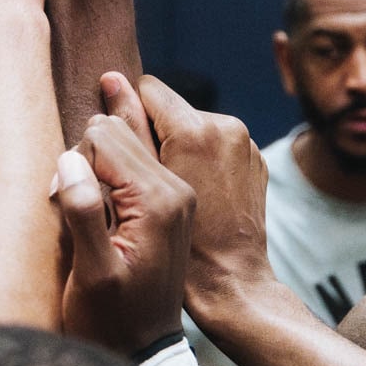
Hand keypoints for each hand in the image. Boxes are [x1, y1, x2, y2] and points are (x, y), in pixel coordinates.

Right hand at [54, 113, 193, 354]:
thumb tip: (68, 160)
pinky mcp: (173, 203)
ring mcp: (178, 194)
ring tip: (89, 212)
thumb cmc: (115, 320)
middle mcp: (177, 188)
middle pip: (116, 132)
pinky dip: (113, 175)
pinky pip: (137, 164)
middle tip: (73, 205)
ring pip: (125, 143)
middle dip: (86, 158)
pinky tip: (105, 208)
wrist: (149, 351)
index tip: (64, 203)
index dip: (72, 163)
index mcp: (158, 199)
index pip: (104, 137)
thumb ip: (82, 212)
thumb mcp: (93, 273)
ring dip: (98, 166)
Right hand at [133, 75, 275, 317]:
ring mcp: (246, 143)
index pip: (146, 89)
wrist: (231, 285)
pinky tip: (192, 197)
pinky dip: (197, 162)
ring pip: (189, 127)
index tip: (119, 158)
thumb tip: (111, 80)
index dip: (125, 120)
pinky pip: (213, 145)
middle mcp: (226, 127)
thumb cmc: (177, 252)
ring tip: (167, 192)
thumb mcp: (137, 191)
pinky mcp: (255, 160)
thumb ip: (123, 130)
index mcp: (194, 131)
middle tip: (141, 183)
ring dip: (172, 149)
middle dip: (149, 136)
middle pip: (168, 109)